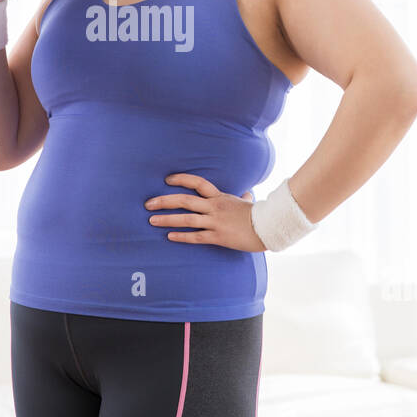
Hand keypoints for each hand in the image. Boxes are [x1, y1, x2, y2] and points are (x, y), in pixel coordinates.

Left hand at [144, 173, 265, 252]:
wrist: (268, 228)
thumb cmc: (258, 215)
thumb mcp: (248, 202)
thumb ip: (244, 197)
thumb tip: (247, 193)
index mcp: (220, 196)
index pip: (198, 183)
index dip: (181, 179)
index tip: (167, 179)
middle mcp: (215, 207)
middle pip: (185, 200)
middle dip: (164, 201)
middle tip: (148, 204)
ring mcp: (216, 222)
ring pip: (187, 219)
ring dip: (167, 220)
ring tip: (152, 221)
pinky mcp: (218, 237)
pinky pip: (196, 237)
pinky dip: (182, 236)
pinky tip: (169, 237)